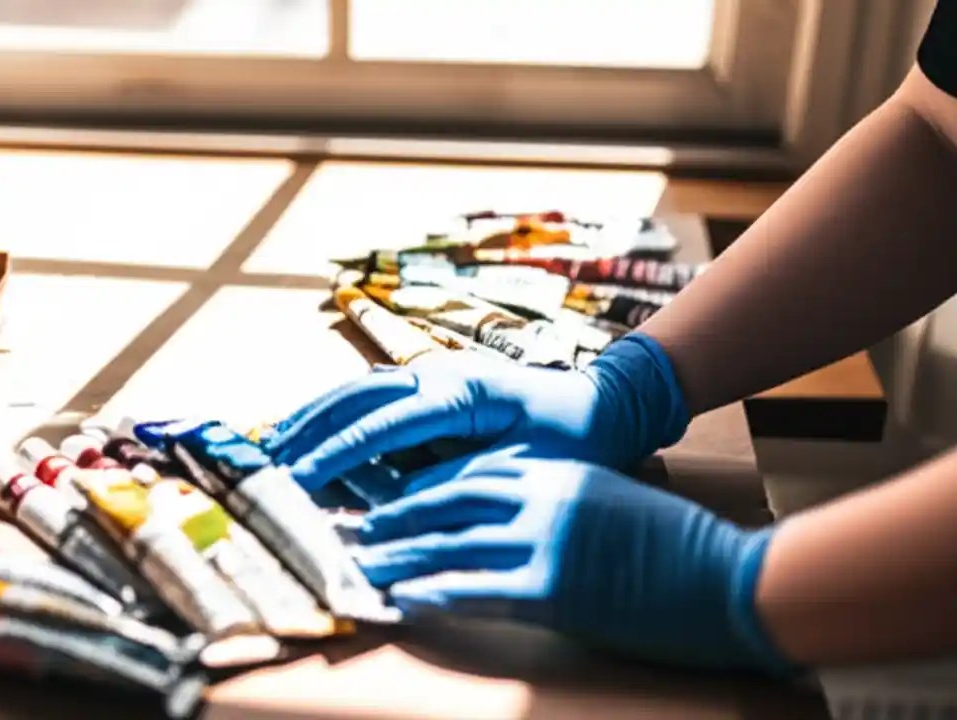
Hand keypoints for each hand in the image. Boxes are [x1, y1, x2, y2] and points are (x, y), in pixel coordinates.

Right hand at [265, 332, 689, 492]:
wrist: (606, 403)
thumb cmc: (574, 440)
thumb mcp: (524, 468)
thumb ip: (458, 478)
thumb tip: (394, 499)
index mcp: (464, 391)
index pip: (386, 423)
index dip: (340, 452)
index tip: (302, 477)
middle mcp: (442, 372)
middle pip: (361, 394)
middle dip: (313, 428)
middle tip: (270, 462)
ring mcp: (438, 371)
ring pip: (362, 387)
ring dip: (317, 413)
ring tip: (275, 440)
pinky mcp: (436, 381)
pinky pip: (377, 392)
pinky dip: (340, 409)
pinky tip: (314, 425)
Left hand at [353, 447, 793, 674]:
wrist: (728, 577)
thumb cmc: (674, 546)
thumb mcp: (608, 500)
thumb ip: (558, 498)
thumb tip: (511, 516)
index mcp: (556, 472)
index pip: (470, 471)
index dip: (421, 485)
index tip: (387, 498)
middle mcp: (543, 495)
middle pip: (448, 498)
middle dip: (395, 513)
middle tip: (354, 527)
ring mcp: (547, 538)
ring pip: (452, 540)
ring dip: (400, 553)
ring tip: (361, 563)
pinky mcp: (555, 585)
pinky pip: (478, 588)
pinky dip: (436, 592)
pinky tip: (405, 598)